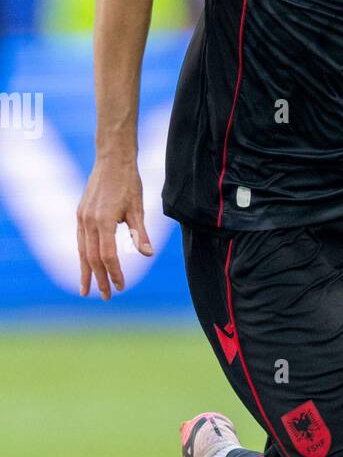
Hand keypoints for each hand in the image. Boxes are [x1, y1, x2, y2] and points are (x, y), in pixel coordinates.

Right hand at [77, 158, 152, 298]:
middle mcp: (88, 221)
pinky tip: (86, 265)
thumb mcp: (137, 208)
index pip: (108, 256)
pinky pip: (80, 240)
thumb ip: (140, 233)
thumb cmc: (128, 183)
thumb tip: (147, 254)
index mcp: (103, 221)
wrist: (111, 160)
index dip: (115, 273)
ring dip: (85, 272)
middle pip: (92, 258)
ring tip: (86, 289)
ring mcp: (81, 218)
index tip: (121, 287)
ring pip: (82, 251)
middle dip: (99, 279)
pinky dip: (83, 255)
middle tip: (106, 297)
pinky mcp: (80, 214)